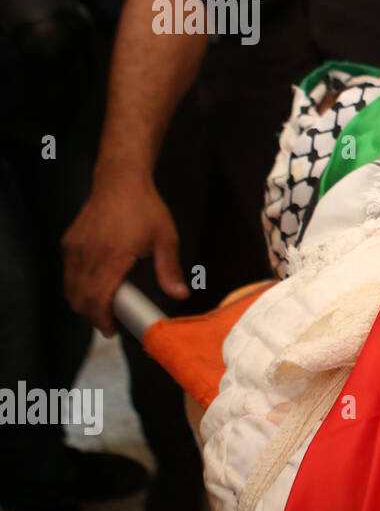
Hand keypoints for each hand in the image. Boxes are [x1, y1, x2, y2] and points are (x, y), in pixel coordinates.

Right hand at [63, 173, 188, 335]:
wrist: (120, 181)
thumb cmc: (146, 208)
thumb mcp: (166, 238)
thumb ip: (169, 269)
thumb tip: (179, 295)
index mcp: (112, 256)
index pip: (98, 299)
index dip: (101, 320)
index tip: (111, 330)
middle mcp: (88, 254)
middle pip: (80, 298)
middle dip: (92, 315)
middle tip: (109, 322)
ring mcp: (74, 248)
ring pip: (70, 288)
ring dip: (83, 302)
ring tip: (103, 307)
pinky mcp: (69, 243)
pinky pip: (68, 274)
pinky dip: (77, 286)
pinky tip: (95, 286)